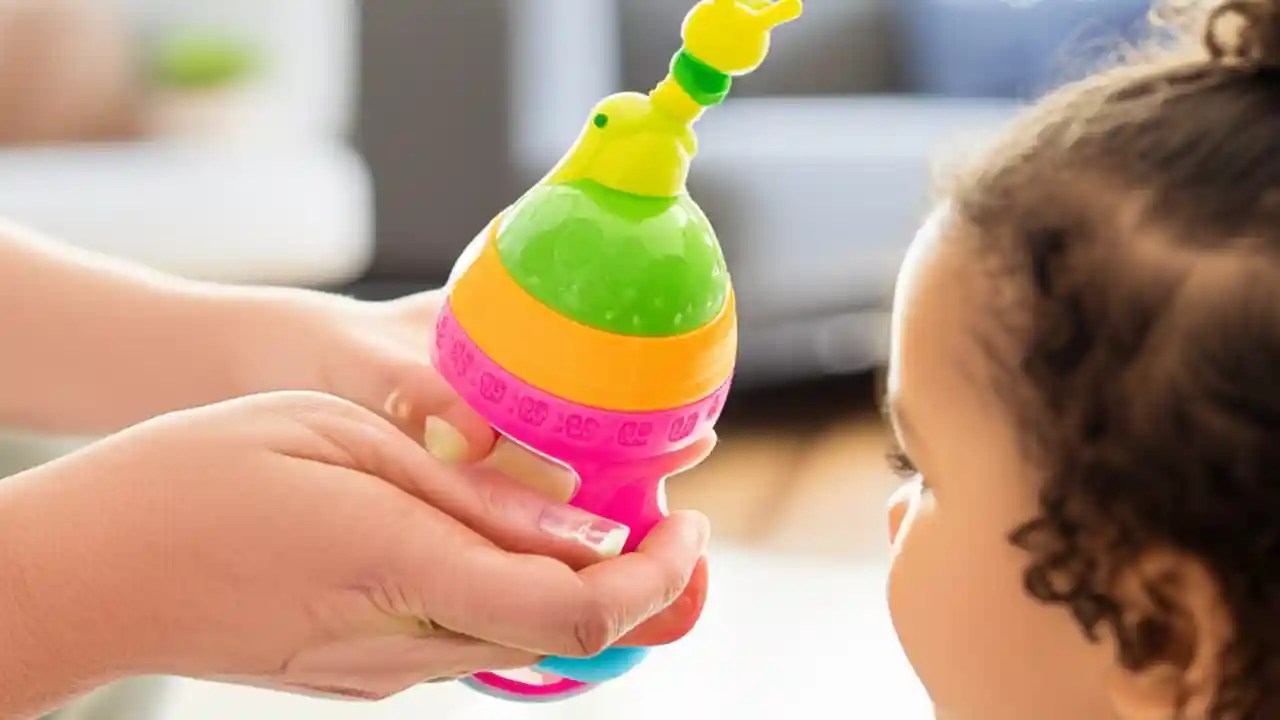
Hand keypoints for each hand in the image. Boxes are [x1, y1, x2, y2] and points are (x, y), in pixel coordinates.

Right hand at [0, 392, 709, 713]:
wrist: (88, 569)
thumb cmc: (200, 477)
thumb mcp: (343, 441)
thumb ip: (472, 494)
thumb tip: (589, 528)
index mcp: (404, 571)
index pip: (578, 611)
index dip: (657, 577)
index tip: (688, 522)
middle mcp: (404, 645)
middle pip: (569, 640)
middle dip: (640, 583)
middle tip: (663, 513)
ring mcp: (382, 673)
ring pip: (525, 643)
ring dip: (583, 588)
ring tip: (591, 514)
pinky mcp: (362, 674)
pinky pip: (471, 640)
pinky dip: (519, 596)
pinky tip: (502, 540)